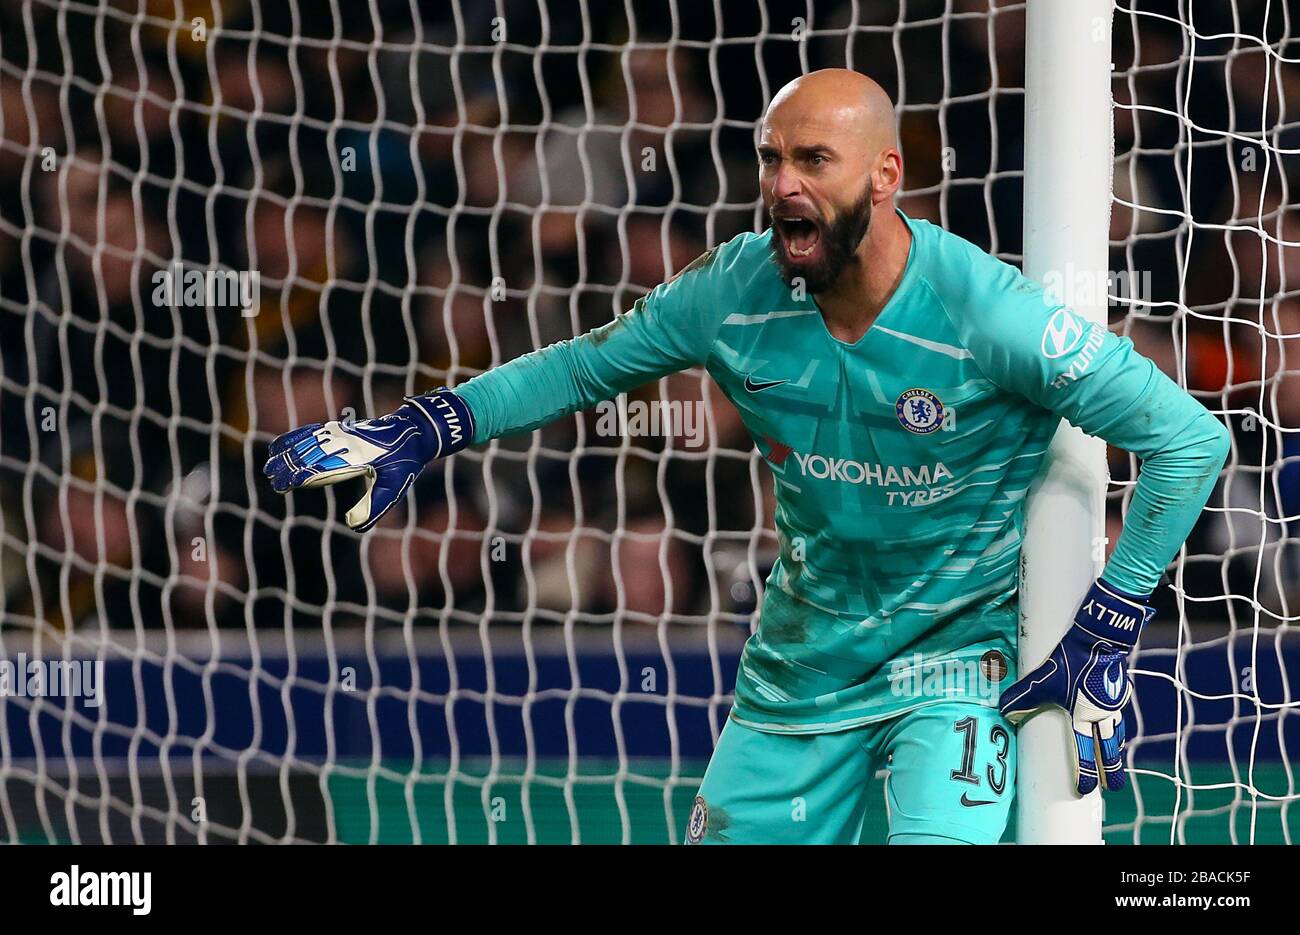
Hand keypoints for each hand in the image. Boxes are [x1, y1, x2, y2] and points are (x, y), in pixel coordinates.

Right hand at [262, 388, 474, 530]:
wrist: (415, 430)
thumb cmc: (406, 460)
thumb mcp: (395, 486)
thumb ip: (374, 505)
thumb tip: (354, 525)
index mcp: (355, 456)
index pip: (319, 467)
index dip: (299, 475)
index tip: (283, 485)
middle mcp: (345, 442)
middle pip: (308, 454)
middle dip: (287, 466)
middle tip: (271, 480)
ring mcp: (342, 434)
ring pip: (307, 441)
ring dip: (287, 452)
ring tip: (269, 466)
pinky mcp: (342, 430)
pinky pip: (313, 431)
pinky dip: (295, 437)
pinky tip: (282, 445)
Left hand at [998, 579, 1155, 794]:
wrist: (1100, 636)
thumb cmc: (1072, 658)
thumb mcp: (1043, 678)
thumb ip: (1023, 696)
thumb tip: (1004, 711)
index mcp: (1086, 714)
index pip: (1085, 749)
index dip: (1085, 770)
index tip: (1084, 789)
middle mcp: (1104, 712)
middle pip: (1110, 746)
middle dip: (1111, 767)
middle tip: (1114, 785)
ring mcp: (1115, 700)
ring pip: (1117, 729)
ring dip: (1115, 744)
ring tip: (1114, 754)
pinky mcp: (1119, 687)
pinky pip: (1118, 711)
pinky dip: (1116, 721)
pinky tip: (1111, 718)